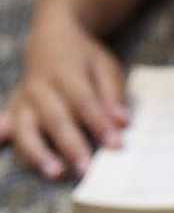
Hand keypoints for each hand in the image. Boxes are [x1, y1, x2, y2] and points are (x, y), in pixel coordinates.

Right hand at [0, 7, 128, 178]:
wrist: (51, 39)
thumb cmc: (85, 59)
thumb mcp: (105, 67)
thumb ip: (112, 95)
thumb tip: (122, 122)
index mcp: (66, 72)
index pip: (83, 101)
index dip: (99, 124)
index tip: (116, 145)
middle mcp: (40, 87)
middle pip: (55, 119)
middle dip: (71, 146)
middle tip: (86, 169)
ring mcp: (24, 99)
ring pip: (26, 128)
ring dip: (38, 152)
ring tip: (54, 173)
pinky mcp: (15, 108)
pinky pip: (9, 124)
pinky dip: (3, 133)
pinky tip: (2, 141)